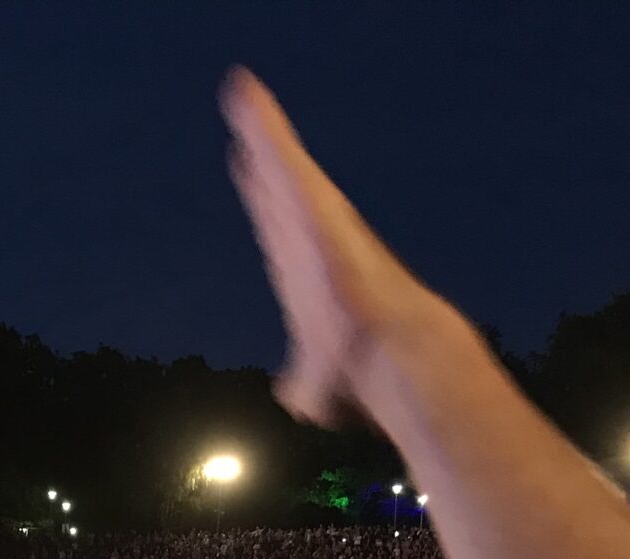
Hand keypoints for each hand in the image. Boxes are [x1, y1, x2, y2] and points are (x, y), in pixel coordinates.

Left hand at [221, 69, 437, 427]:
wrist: (390, 363)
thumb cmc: (362, 383)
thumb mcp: (314, 393)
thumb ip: (299, 388)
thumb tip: (289, 395)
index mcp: (312, 288)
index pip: (286, 247)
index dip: (272, 220)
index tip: (257, 196)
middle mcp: (312, 246)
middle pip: (280, 201)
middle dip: (264, 172)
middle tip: (243, 146)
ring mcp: (312, 219)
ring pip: (280, 165)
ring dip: (261, 130)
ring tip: (240, 95)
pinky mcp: (309, 201)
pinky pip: (278, 150)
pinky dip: (260, 121)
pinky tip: (241, 92)